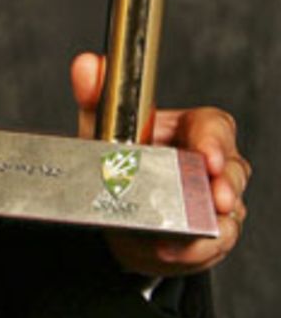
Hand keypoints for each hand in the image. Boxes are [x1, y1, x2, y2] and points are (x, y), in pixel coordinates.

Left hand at [71, 52, 250, 278]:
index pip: (215, 128)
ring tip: (180, 233)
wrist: (112, 218)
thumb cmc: (116, 164)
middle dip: (224, 188)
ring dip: (208, 225)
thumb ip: (96, 95)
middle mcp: (209, 166)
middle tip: (215, 199)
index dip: (216, 141)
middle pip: (231, 172)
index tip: (209, 157)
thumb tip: (86, 65)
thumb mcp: (102, 128)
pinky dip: (192, 251)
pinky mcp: (210, 237)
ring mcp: (213, 203)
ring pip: (228, 213)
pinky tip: (170, 250)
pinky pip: (212, 245)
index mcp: (190, 131)